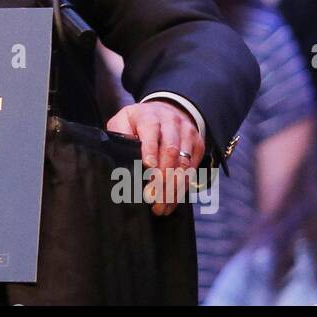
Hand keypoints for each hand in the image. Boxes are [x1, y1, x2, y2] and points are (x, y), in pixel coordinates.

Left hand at [106, 100, 203, 215]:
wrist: (166, 109)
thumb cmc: (139, 121)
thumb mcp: (124, 120)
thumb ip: (119, 134)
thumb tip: (119, 155)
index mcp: (150, 116)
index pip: (152, 132)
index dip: (150, 150)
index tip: (148, 167)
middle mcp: (172, 123)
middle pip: (171, 150)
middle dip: (162, 176)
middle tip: (152, 196)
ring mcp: (187, 134)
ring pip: (184, 163)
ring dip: (173, 188)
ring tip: (161, 206)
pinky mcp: (198, 145)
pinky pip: (193, 170)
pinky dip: (182, 189)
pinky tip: (171, 202)